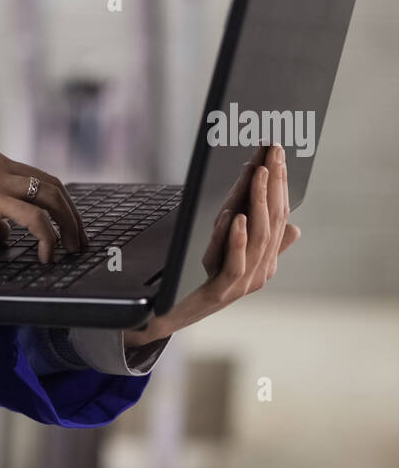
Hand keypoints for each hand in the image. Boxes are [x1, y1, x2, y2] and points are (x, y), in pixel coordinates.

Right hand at [0, 144, 87, 263]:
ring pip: (49, 195)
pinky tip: (48, 253)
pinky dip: (47, 235)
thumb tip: (6, 235)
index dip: (55, 200)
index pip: (35, 176)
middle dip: (70, 213)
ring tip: (72, 247)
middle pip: (50, 183)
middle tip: (79, 238)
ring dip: (67, 223)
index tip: (65, 222)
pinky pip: (32, 216)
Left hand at [124, 143, 300, 349]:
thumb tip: (295, 226)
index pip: (279, 216)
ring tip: (258, 174)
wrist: (171, 315)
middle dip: (275, 184)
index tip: (277, 152)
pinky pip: (234, 266)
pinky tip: (237, 218)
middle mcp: (259, 271)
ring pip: (259, 240)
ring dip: (259, 203)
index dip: (279, 184)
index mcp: (264, 260)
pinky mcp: (220, 292)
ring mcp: (242, 284)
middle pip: (273, 223)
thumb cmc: (200, 280)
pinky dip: (236, 240)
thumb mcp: (230, 251)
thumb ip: (256, 236)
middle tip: (273, 152)